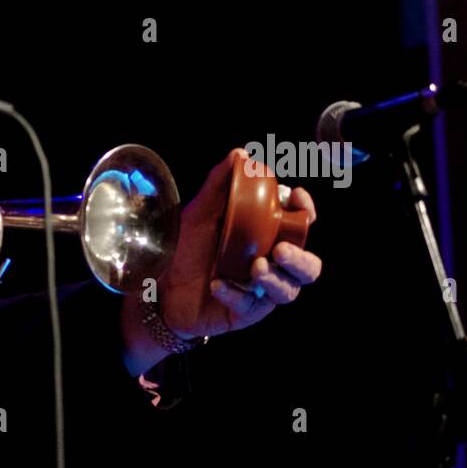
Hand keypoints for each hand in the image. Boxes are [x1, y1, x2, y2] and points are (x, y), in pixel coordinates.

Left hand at [120, 148, 321, 374]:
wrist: (158, 287)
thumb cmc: (185, 249)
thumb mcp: (199, 213)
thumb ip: (219, 185)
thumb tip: (239, 153)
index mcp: (268, 237)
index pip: (301, 224)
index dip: (306, 211)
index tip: (297, 198)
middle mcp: (271, 264)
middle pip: (308, 266)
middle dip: (301, 258)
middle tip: (280, 249)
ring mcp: (261, 292)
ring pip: (289, 291)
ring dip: (277, 280)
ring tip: (256, 268)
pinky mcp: (245, 313)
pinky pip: (249, 306)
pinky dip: (235, 294)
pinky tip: (217, 285)